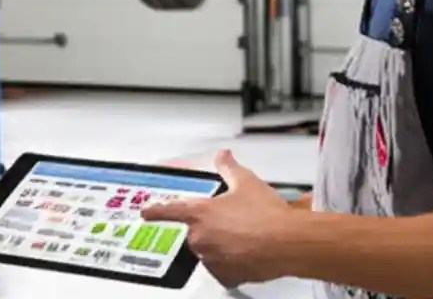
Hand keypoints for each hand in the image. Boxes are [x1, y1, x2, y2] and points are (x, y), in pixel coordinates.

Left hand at [141, 150, 293, 287]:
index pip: (171, 210)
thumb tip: (223, 157)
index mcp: (201, 213)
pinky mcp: (224, 275)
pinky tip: (247, 253)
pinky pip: (222, 269)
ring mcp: (211, 258)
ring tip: (246, 236)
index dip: (156, 211)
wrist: (286, 242)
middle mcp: (201, 237)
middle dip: (212, 227)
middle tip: (236, 221)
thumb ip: (229, 168)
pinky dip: (231, 263)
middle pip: (196, 231)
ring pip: (209, 250)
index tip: (146, 212)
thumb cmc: (267, 216)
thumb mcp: (246, 182)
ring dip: (222, 245)